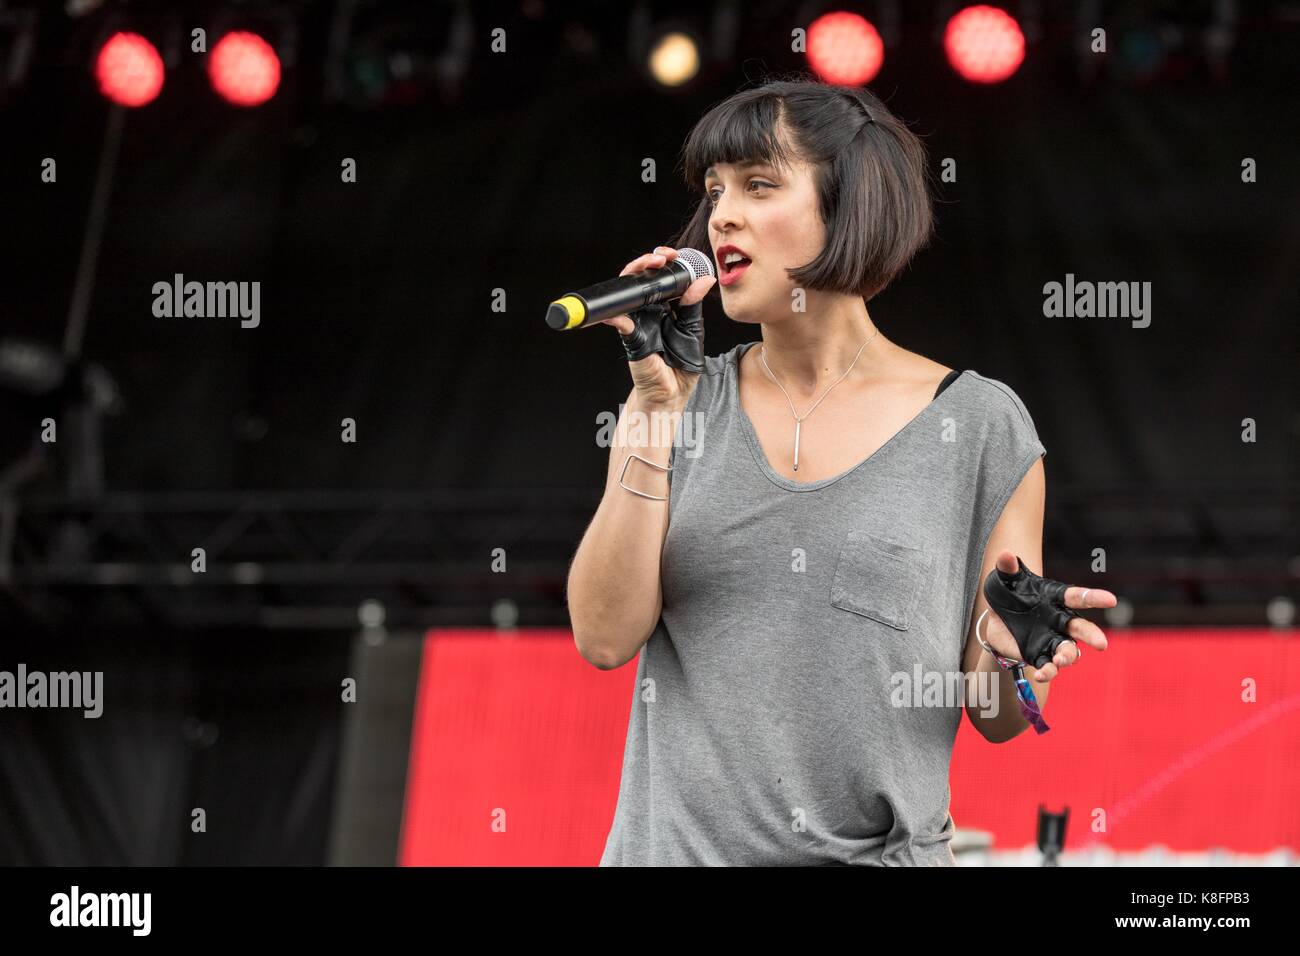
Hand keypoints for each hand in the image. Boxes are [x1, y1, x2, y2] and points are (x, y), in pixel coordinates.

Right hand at [597, 246, 715, 410]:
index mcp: (665, 307)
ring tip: (646, 266)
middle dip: (648, 263)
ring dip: (634, 276)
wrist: (673, 393)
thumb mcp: (693, 330)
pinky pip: (621, 324)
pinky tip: (619, 309)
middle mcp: (648, 311)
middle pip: (642, 280)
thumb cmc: (682, 364)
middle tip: (661, 258)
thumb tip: (705, 280)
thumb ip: (693, 306)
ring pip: (629, 293)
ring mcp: (637, 322)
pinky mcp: (630, 338)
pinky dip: (615, 316)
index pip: (661, 279)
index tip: (674, 256)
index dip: (665, 264)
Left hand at [981, 549, 1115, 682]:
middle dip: (1091, 636)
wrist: (994, 617)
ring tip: (1062, 659)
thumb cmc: (1008, 592)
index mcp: (1055, 598)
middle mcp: (1059, 621)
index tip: (1111, 600)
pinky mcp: (1039, 655)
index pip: (1078, 597)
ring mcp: (1051, 640)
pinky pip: (1048, 666)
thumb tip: (1006, 554)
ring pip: (1068, 651)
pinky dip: (1048, 671)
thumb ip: (1008, 567)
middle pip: (1081, 629)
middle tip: (1101, 644)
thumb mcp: (1004, 577)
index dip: (1094, 598)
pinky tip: (1042, 674)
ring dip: (1068, 656)